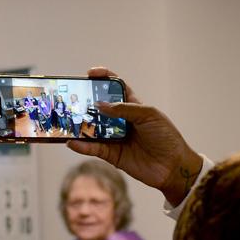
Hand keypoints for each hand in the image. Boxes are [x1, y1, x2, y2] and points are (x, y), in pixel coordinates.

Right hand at [67, 66, 203, 205]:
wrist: (173, 166)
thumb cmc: (166, 137)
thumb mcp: (148, 115)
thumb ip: (124, 109)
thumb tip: (100, 105)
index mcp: (133, 106)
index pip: (115, 88)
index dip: (104, 78)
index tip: (90, 74)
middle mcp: (121, 120)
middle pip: (99, 108)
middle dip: (85, 102)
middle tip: (72, 98)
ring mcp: (115, 137)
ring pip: (92, 128)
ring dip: (79, 125)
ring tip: (66, 120)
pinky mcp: (111, 155)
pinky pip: (93, 148)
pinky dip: (82, 145)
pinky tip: (72, 142)